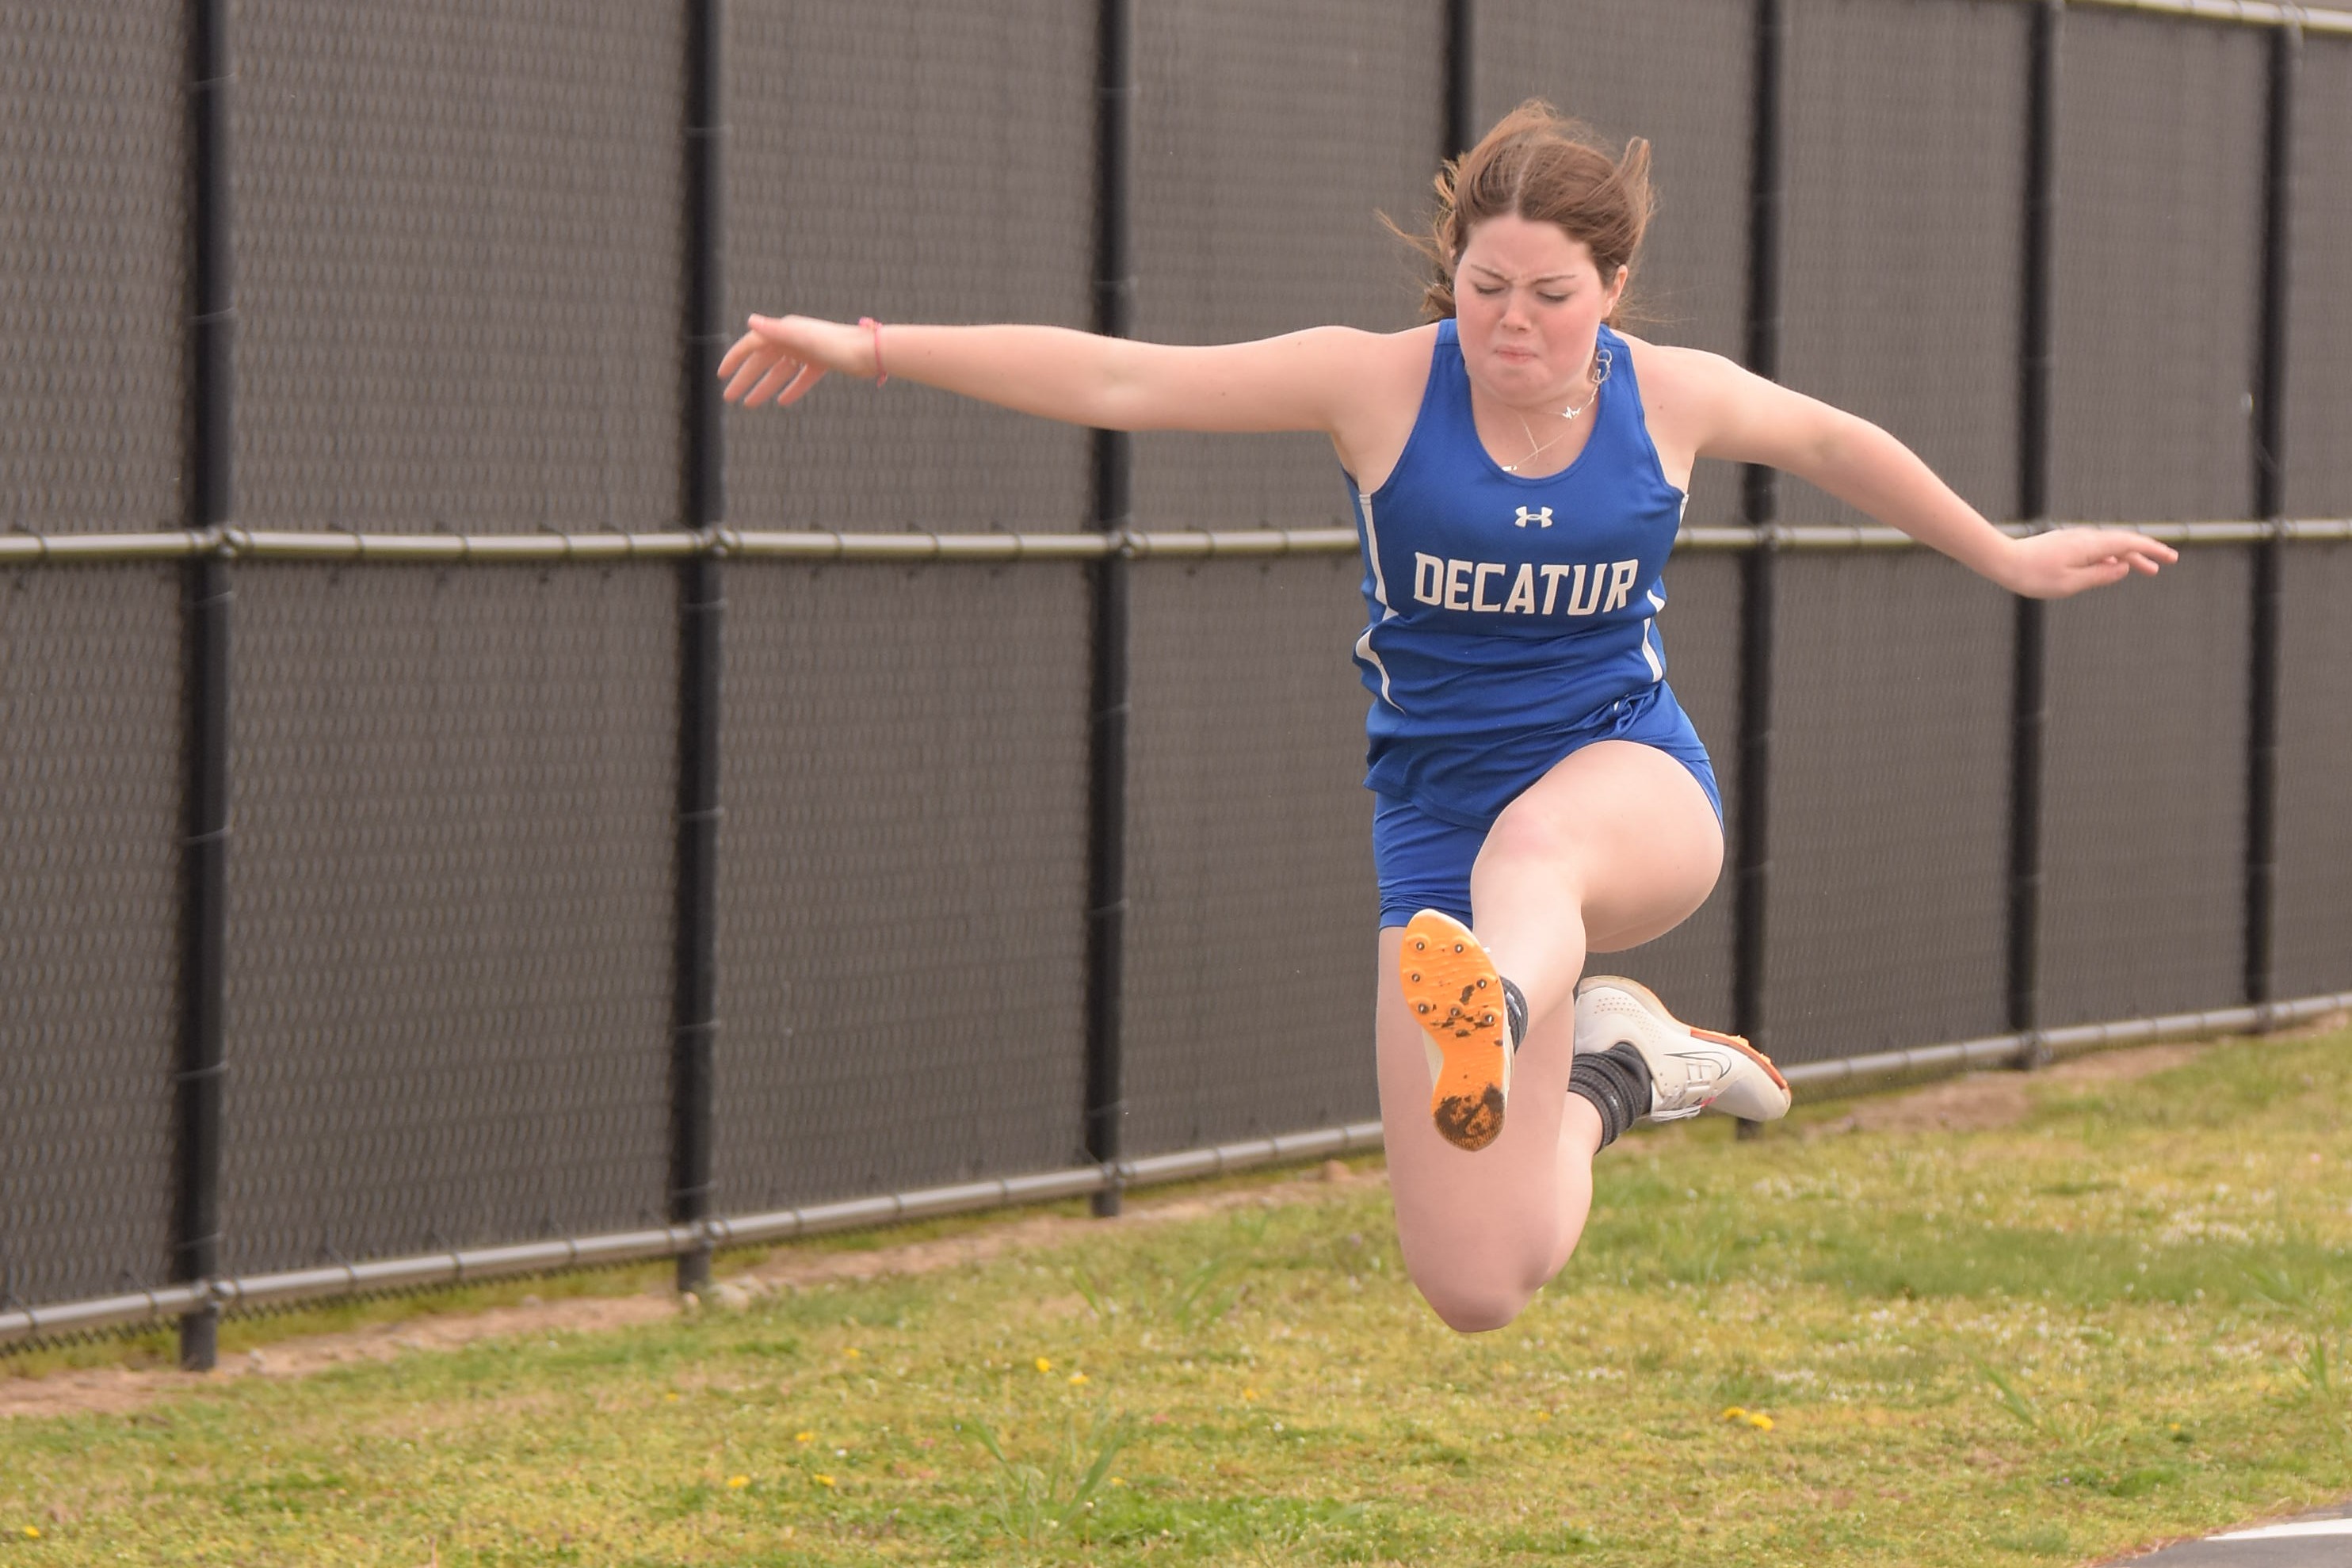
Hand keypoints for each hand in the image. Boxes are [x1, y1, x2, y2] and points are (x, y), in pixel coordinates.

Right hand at [717, 314, 873, 406]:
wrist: (870, 352)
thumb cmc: (837, 344)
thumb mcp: (803, 339)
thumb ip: (776, 330)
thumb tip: (750, 320)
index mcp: (786, 330)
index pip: (752, 344)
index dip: (735, 359)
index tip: (721, 375)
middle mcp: (794, 339)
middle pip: (763, 361)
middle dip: (745, 379)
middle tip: (729, 398)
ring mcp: (808, 351)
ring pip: (780, 372)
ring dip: (764, 387)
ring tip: (750, 405)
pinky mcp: (822, 363)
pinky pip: (802, 377)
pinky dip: (792, 388)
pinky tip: (783, 402)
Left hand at [1999, 526, 2178, 598]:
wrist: (2003, 561)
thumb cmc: (2034, 576)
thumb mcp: (2070, 583)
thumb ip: (2100, 576)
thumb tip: (2123, 567)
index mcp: (2090, 546)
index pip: (2129, 544)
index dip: (2152, 550)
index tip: (2171, 558)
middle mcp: (2085, 538)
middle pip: (2122, 543)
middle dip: (2146, 553)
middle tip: (2165, 564)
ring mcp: (2075, 540)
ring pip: (2109, 547)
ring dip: (2129, 557)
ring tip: (2145, 570)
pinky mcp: (2065, 544)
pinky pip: (2095, 549)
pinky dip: (2111, 557)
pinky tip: (2114, 566)